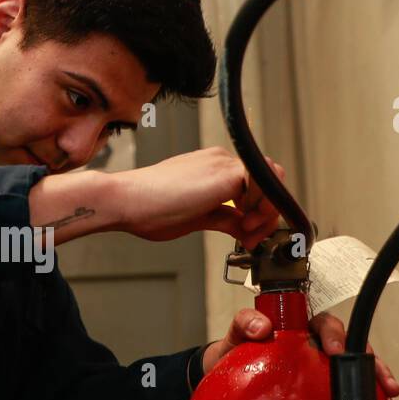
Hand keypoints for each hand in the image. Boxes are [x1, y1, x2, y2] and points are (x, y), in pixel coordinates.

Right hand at [116, 147, 285, 247]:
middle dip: (268, 213)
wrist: (128, 201)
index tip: (249, 235)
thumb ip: (225, 219)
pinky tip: (246, 224)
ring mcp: (223, 163)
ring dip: (267, 210)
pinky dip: (263, 207)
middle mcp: (220, 161)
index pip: (254, 185)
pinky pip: (264, 183)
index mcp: (212, 169)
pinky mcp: (226, 173)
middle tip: (253, 237)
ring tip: (248, 232)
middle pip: (268, 180)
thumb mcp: (197, 218)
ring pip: (270, 179)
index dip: (259, 211)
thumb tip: (244, 228)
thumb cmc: (148, 208)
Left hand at [201, 309, 398, 399]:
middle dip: (370, 363)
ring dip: (374, 384)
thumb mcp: (236, 333)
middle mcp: (316, 347)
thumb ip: (245, 322)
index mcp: (302, 329)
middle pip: (351, 349)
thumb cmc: (235, 351)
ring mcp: (320, 370)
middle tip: (379, 381)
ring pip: (354, 372)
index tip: (337, 351)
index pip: (327, 325)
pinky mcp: (319, 391)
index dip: (337, 335)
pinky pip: (345, 394)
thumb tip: (262, 327)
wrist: (223, 376)